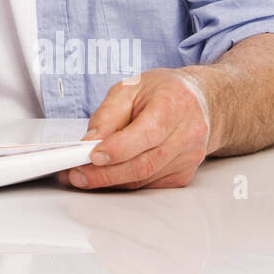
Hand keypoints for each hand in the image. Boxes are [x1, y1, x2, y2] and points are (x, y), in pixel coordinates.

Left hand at [62, 68, 211, 189]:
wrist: (196, 101)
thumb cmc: (161, 91)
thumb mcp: (128, 89)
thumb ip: (107, 116)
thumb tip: (87, 144)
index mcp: (175, 104)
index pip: (147, 134)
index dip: (117, 149)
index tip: (90, 156)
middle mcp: (188, 132)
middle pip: (145, 163)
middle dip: (106, 173)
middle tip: (77, 175)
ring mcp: (189, 156)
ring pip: (145, 178)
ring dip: (111, 180)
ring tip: (84, 176)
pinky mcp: (184, 173)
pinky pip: (149, 184)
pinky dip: (125, 182)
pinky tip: (108, 175)